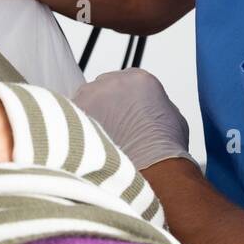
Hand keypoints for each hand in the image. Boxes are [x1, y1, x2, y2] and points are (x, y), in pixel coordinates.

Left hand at [71, 68, 198, 170]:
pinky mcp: (76, 108)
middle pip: (102, 87)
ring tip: (102, 136)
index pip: (124, 81)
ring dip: (90, 113)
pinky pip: (72, 113)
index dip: (124, 99)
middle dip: (105, 103)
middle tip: (112, 126)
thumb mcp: (171, 116)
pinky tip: (90, 139)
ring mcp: (92, 93)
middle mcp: (114, 80)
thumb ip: (154, 103)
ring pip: (86, 98)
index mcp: (139, 78)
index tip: (123, 113)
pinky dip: (78, 125)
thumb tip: (145, 107)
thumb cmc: (165, 146)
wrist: (153, 165)